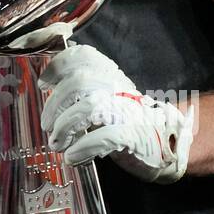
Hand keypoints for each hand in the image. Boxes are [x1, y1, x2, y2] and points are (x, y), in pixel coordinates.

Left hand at [39, 41, 194, 183]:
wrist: (169, 147)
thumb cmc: (129, 124)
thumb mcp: (107, 101)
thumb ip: (84, 93)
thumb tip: (50, 93)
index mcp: (112, 78)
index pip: (85, 57)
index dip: (60, 66)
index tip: (44, 84)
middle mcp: (120, 90)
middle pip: (81, 81)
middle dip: (56, 104)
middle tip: (47, 125)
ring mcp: (129, 112)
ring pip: (90, 107)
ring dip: (65, 127)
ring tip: (57, 143)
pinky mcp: (136, 136)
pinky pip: (106, 136)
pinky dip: (83, 147)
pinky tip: (72, 157)